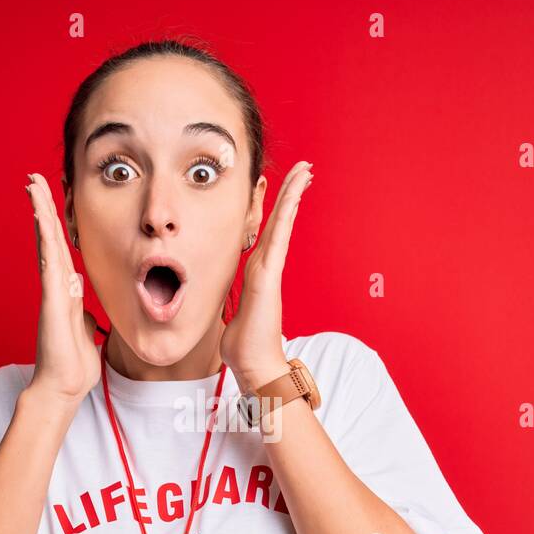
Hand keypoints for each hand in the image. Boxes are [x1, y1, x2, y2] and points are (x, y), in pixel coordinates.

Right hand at [23, 172, 99, 405]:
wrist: (63, 388)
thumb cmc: (73, 365)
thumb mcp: (85, 332)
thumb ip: (82, 315)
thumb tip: (82, 305)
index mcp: (64, 292)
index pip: (59, 249)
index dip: (53, 224)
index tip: (48, 200)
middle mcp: (55, 287)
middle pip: (47, 238)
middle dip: (41, 207)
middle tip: (32, 179)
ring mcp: (51, 292)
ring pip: (46, 244)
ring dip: (40, 213)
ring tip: (32, 185)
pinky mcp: (52, 301)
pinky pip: (49, 263)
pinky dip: (46, 239)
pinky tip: (42, 217)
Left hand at [221, 160, 314, 393]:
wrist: (253, 364)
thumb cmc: (243, 347)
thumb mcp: (232, 317)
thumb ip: (233, 307)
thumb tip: (229, 311)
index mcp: (258, 272)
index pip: (269, 232)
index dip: (278, 208)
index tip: (286, 188)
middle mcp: (266, 265)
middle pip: (280, 220)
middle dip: (291, 193)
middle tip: (304, 169)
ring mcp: (269, 268)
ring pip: (283, 222)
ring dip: (293, 194)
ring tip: (305, 171)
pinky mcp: (268, 273)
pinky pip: (279, 235)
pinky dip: (287, 212)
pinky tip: (294, 194)